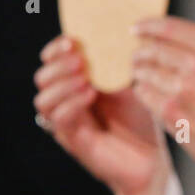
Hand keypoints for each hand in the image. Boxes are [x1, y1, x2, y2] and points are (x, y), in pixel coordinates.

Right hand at [33, 35, 168, 194]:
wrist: (152, 161)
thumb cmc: (142, 122)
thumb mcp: (130, 85)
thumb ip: (116, 64)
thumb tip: (114, 33)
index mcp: (77, 84)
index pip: (52, 61)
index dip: (56, 48)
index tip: (73, 40)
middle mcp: (67, 102)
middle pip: (42, 78)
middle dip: (59, 65)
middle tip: (81, 61)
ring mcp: (68, 123)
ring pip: (43, 100)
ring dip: (62, 84)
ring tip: (86, 79)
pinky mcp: (73, 141)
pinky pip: (58, 120)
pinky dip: (71, 104)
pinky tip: (90, 96)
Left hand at [130, 17, 194, 193]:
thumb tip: (165, 44)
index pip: (169, 27)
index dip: (148, 26)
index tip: (137, 29)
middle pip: (153, 49)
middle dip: (141, 54)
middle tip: (136, 60)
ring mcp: (183, 88)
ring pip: (144, 72)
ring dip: (141, 75)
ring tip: (145, 81)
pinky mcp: (171, 111)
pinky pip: (144, 94)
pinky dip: (144, 94)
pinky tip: (152, 98)